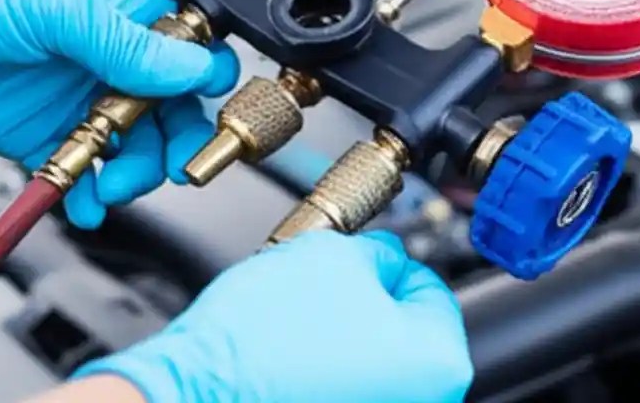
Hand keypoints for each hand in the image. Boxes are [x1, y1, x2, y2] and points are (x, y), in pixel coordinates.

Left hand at [0, 0, 238, 226]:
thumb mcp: (57, 9)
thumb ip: (128, 43)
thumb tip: (194, 68)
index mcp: (120, 14)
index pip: (188, 50)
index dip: (202, 82)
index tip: (199, 113)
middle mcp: (105, 57)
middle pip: (170, 109)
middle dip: (176, 141)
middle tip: (172, 167)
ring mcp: (74, 98)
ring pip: (132, 147)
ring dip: (134, 173)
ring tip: (114, 185)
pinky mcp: (39, 135)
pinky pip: (81, 171)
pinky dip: (90, 195)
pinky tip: (88, 205)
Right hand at [75, 231, 473, 402]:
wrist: (198, 389)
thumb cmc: (263, 339)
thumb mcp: (336, 256)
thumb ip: (381, 251)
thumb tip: (389, 258)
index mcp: (441, 360)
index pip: (432, 287)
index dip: (387, 264)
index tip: (358, 262)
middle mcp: (425, 401)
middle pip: (404, 330)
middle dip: (365, 302)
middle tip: (323, 291)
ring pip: (371, 361)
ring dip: (342, 336)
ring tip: (298, 326)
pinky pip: (343, 386)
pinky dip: (322, 369)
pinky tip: (289, 357)